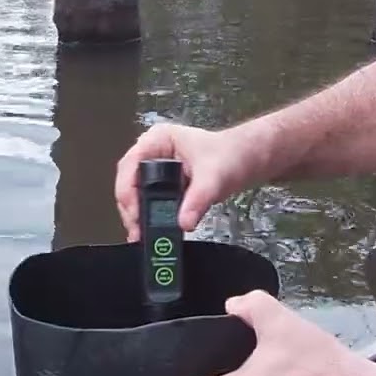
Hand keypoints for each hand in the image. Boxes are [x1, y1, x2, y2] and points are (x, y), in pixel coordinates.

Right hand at [114, 123, 262, 241]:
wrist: (248, 159)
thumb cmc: (232, 157)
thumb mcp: (214, 178)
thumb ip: (198, 200)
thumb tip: (183, 223)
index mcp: (159, 139)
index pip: (130, 164)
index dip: (127, 190)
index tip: (134, 213)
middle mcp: (152, 151)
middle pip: (128, 180)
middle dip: (130, 207)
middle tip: (137, 231)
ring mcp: (156, 166)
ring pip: (134, 192)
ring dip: (136, 214)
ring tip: (141, 236)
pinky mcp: (163, 182)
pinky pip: (147, 199)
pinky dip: (147, 215)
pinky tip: (149, 231)